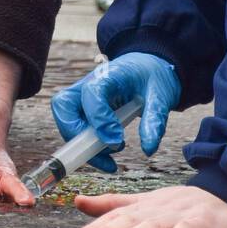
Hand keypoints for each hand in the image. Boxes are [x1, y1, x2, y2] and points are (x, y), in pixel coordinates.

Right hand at [50, 52, 179, 171]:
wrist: (148, 67)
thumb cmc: (153, 77)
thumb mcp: (161, 96)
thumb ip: (155, 120)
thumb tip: (148, 149)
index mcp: (110, 74)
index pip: (92, 92)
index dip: (99, 119)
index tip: (118, 141)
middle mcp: (89, 83)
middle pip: (64, 105)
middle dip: (77, 133)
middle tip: (104, 149)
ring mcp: (83, 96)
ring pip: (66, 119)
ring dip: (82, 145)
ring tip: (110, 159)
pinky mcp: (84, 109)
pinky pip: (75, 129)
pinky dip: (87, 147)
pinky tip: (107, 159)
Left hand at [73, 185, 226, 227]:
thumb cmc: (183, 204)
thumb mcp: (145, 202)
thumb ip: (113, 203)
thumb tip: (78, 201)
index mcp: (145, 204)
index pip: (117, 213)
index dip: (97, 224)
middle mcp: (159, 208)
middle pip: (130, 219)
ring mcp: (180, 214)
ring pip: (154, 225)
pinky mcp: (201, 223)